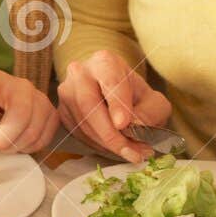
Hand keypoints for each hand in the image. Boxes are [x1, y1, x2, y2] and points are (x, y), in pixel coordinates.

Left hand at [0, 69, 59, 152]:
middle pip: (19, 117)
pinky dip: (27, 147)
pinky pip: (42, 140)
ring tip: (1, 144)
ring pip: (32, 133)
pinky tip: (16, 142)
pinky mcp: (53, 116)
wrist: (4, 106)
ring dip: (14, 146)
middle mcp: (23, 87)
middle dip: (2, 139)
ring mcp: (41, 100)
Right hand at [56, 49, 170, 162]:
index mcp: (105, 62)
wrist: (113, 95)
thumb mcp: (154, 101)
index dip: (116, 104)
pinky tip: (115, 148)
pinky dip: (97, 145)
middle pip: (89, 104)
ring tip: (132, 153)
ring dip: (107, 144)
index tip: (124, 124)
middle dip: (111, 134)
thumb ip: (150, 112)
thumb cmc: (134, 96)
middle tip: (132, 153)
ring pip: (82, 122)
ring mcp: (66, 92)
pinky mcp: (61, 111)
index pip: (110, 82)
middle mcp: (80, 73)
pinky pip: (77, 132)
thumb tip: (135, 126)